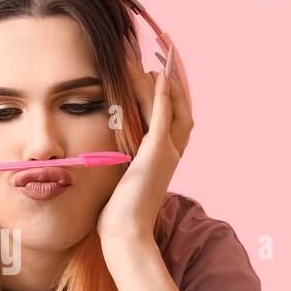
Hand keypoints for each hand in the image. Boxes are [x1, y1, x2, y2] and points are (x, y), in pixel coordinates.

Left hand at [95, 33, 194, 246]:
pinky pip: (164, 116)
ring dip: (163, 81)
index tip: (160, 72)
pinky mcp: (156, 154)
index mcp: (164, 159)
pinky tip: (158, 74)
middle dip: (175, 80)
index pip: (175, 117)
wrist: (125, 235)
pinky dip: (163, 94)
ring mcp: (167, 153)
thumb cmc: (118, 215)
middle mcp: (172, 153)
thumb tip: (108, 151)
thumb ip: (121, 162)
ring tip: (153, 58)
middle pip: (182, 107)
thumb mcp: (121, 181)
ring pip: (172, 107)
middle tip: (164, 55)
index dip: (172, 94)